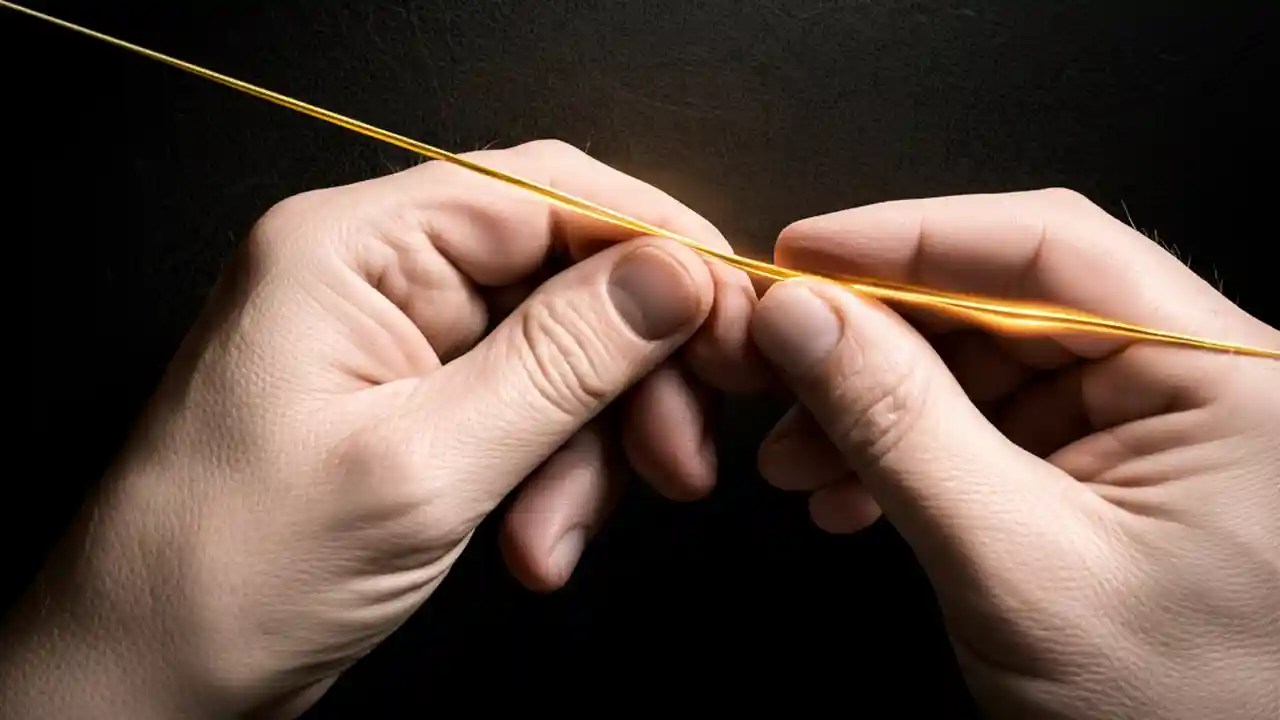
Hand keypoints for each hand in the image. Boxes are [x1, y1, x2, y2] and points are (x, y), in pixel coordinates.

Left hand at [0, 139, 763, 718]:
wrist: (144, 680)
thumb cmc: (227, 571)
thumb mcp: (423, 465)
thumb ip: (560, 362)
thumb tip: (670, 276)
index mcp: (352, 250)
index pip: (540, 193)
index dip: (652, 242)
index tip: (731, 312)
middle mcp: (376, 281)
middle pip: (561, 279)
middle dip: (629, 375)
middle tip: (679, 450)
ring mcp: (398, 349)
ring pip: (556, 360)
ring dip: (588, 451)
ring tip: (563, 535)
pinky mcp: (414, 411)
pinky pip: (525, 417)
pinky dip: (552, 481)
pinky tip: (537, 545)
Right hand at [750, 189, 1279, 718]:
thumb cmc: (1169, 710)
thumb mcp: (1011, 563)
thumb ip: (900, 426)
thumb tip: (805, 316)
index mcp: (1226, 381)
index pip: (1052, 249)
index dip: (910, 239)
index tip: (804, 253)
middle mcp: (1201, 383)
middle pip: (1007, 303)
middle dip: (876, 341)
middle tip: (778, 361)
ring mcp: (1157, 428)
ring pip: (985, 367)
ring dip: (877, 407)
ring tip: (797, 458)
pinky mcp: (1113, 471)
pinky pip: (993, 426)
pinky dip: (911, 453)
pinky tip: (850, 492)